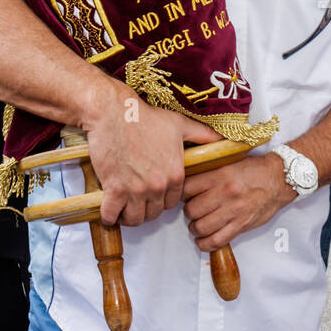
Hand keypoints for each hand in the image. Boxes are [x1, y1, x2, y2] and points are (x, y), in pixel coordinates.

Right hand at [85, 82, 218, 226]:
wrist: (115, 112)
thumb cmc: (146, 117)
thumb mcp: (179, 124)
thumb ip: (202, 135)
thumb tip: (222, 139)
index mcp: (175, 174)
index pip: (172, 203)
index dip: (162, 200)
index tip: (153, 195)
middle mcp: (159, 186)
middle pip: (154, 213)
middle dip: (146, 210)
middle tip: (137, 202)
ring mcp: (136, 189)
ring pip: (134, 218)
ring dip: (128, 216)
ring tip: (123, 208)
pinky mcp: (114, 189)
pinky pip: (111, 215)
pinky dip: (109, 217)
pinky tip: (108, 211)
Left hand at [182, 154, 292, 251]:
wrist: (279, 179)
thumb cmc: (254, 171)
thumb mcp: (229, 163)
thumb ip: (209, 173)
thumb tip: (188, 182)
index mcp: (220, 175)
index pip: (187, 189)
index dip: (181, 194)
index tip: (184, 197)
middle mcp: (225, 193)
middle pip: (191, 210)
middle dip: (188, 213)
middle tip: (192, 211)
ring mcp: (233, 211)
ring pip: (201, 227)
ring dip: (195, 228)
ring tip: (197, 225)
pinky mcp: (241, 225)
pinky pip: (216, 240)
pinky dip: (205, 244)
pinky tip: (203, 240)